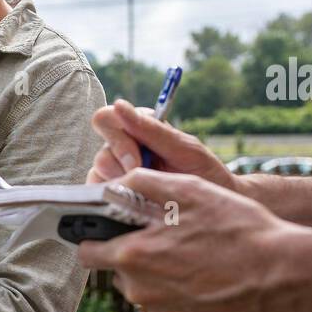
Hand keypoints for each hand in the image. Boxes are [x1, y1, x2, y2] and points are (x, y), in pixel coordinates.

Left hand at [77, 168, 308, 311]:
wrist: (283, 276)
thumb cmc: (239, 231)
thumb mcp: (191, 191)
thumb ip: (145, 184)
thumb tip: (119, 182)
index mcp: (133, 257)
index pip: (87, 252)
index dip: (95, 236)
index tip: (109, 226)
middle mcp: (140, 291)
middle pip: (118, 269)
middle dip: (133, 251)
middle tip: (165, 232)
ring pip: (144, 287)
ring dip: (157, 270)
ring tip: (192, 251)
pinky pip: (168, 303)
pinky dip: (178, 288)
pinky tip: (205, 272)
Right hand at [89, 99, 236, 191]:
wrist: (214, 205)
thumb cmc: (204, 172)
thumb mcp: (185, 148)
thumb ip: (152, 129)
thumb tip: (120, 105)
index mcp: (138, 127)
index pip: (106, 119)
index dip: (117, 140)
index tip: (139, 161)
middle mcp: (124, 146)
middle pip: (101, 152)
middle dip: (123, 170)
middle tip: (148, 183)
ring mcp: (117, 171)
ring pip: (97, 174)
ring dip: (122, 186)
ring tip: (148, 194)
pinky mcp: (115, 192)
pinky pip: (99, 193)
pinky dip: (114, 199)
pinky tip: (137, 202)